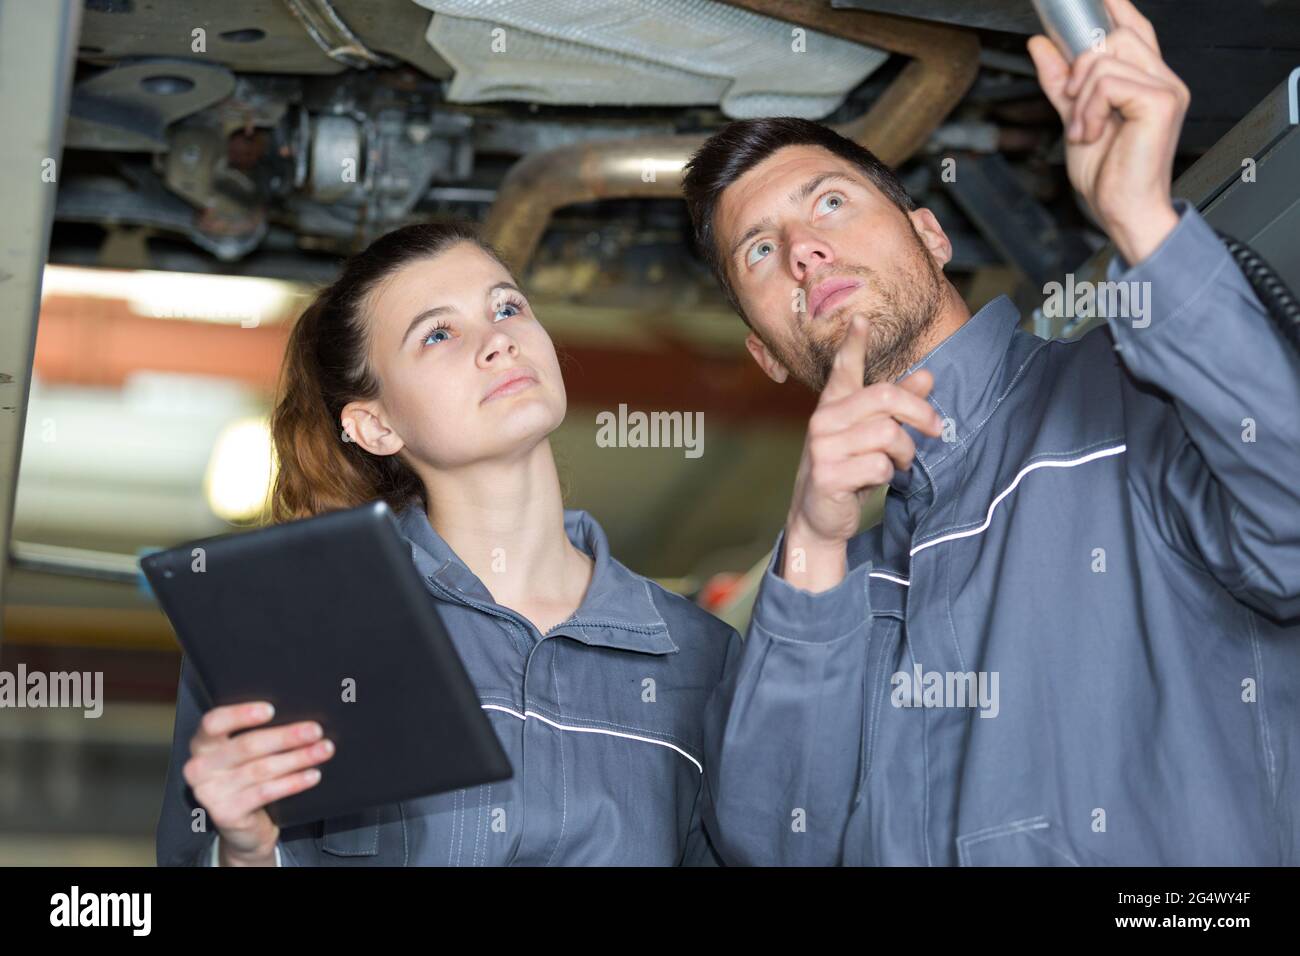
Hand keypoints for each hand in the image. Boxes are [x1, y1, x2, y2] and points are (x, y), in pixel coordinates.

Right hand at [182, 701, 333, 865]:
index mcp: (203, 744)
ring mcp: (211, 792)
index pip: (214, 722)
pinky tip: (312, 775)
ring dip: (298, 758)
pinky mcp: (227, 813)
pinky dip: (293, 782)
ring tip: (323, 750)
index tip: (271, 710)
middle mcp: (201, 767)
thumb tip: (297, 717)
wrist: (241, 824)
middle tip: (315, 731)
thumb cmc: (246, 775)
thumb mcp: (243, 753)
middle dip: (286, 737)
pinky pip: (267, 792)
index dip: (241, 714)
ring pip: (262, 769)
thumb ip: (256, 733)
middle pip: (247, 745)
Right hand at [782, 312, 942, 591]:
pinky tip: (876, 480)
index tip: (861, 320)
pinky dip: (888, 475)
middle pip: (884, 398)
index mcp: (833, 406)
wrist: (819, 516)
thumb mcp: (871, 435)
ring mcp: (823, 447)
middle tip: (936, 429)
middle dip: (919, 413)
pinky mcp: (828, 474)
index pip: (843, 368)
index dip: (853, 343)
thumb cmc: (848, 469)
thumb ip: (897, 406)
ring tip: (900, 463)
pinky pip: (879, 465)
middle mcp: (823, 420)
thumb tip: (927, 375)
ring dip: (905, 453)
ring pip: (887, 434)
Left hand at [1027, 0, 1187, 264]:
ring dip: (1080, 99)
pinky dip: (1088, 109)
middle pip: (1116, 36)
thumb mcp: (1075, 118)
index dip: (1114, 8)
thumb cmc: (1109, 175)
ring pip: (1105, 60)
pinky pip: (1107, 83)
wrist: (1123, 211)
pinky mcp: (1160, 101)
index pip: (1135, 28)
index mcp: (1148, 81)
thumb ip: (1060, 82)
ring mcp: (1166, 88)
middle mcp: (1163, 79)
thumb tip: (1041, 44)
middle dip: (1080, 69)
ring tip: (1084, 131)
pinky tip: (1092, 133)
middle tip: (1073, 106)